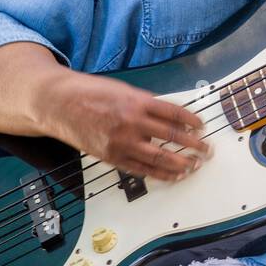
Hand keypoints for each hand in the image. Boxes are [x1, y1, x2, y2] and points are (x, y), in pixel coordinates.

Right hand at [36, 71, 212, 181]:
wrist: (58, 104)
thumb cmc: (90, 93)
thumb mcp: (124, 90)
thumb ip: (147, 103)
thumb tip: (171, 116)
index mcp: (137, 101)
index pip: (173, 112)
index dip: (191, 120)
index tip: (202, 126)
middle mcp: (131, 122)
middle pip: (171, 136)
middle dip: (193, 144)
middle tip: (207, 149)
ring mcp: (121, 141)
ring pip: (158, 156)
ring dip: (180, 163)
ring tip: (194, 166)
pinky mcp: (111, 157)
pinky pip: (140, 169)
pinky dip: (159, 173)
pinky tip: (172, 175)